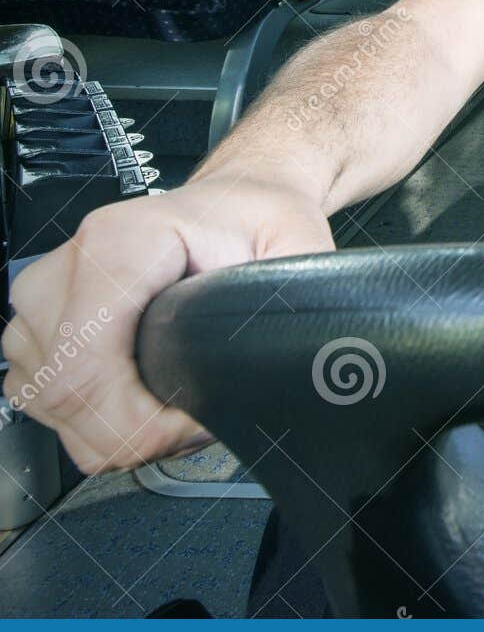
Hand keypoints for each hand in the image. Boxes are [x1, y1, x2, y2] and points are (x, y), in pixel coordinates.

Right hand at [2, 175, 333, 473]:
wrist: (236, 200)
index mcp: (122, 242)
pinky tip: (143, 398)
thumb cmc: (259, 219)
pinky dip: (95, 419)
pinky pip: (45, 401)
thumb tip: (286, 361)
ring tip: (176, 399)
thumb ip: (291, 301)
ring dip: (114, 428)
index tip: (191, 421)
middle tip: (196, 415)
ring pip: (51, 408)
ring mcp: (43, 298)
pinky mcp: (38, 324)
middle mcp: (68, 266)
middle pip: (63, 398)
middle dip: (133, 432)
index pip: (86, 369)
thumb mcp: (296, 247)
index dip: (137, 422)